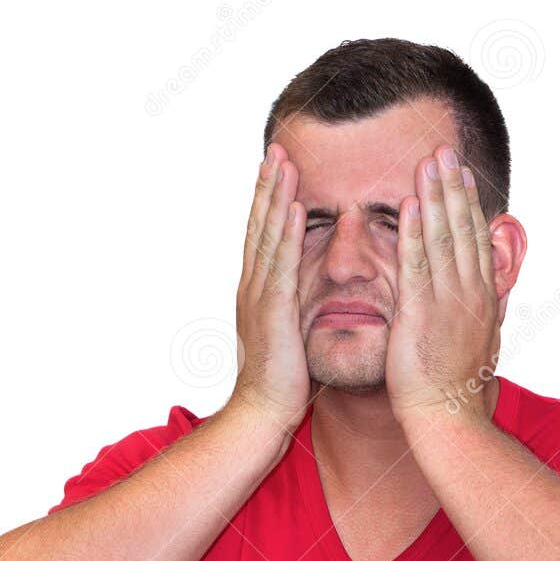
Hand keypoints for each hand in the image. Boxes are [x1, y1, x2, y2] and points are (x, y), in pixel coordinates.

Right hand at [227, 143, 311, 438]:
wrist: (263, 413)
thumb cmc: (281, 383)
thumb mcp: (289, 335)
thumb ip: (294, 309)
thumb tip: (306, 296)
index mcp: (258, 292)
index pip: (263, 237)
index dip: (268, 201)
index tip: (277, 168)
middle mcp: (253, 287)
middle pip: (260, 226)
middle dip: (268, 186)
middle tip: (276, 147)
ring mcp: (259, 298)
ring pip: (267, 237)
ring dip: (276, 197)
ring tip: (283, 162)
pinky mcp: (272, 313)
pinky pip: (281, 266)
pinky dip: (287, 235)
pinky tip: (294, 209)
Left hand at [385, 146, 501, 426]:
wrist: (447, 420)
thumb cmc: (454, 390)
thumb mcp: (476, 344)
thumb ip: (479, 314)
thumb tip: (487, 300)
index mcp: (481, 300)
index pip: (476, 241)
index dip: (469, 205)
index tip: (462, 175)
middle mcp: (468, 294)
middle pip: (462, 229)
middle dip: (453, 188)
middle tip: (444, 149)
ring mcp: (446, 302)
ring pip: (442, 238)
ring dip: (434, 197)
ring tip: (428, 162)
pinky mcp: (420, 315)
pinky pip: (416, 266)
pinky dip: (412, 233)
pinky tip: (407, 206)